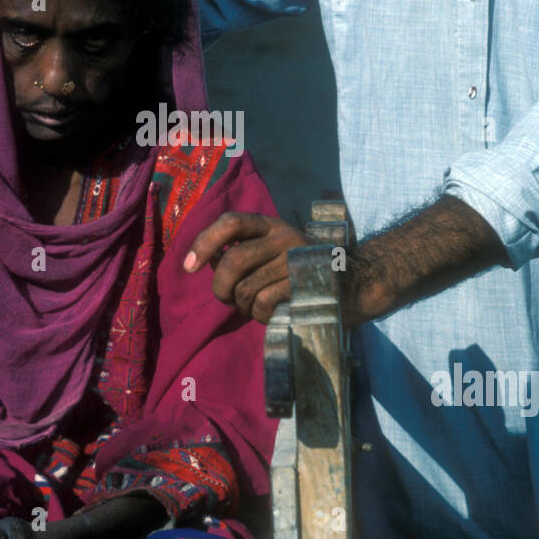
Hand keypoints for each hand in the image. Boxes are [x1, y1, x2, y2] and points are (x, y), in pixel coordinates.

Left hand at [183, 212, 307, 323]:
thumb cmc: (296, 270)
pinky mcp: (306, 284)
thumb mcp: (270, 251)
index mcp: (270, 225)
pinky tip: (270, 313)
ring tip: (254, 306)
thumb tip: (207, 261)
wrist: (350, 285)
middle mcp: (284, 237)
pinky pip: (263, 303)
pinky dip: (259, 315)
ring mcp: (297, 260)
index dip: (204, 242)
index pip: (231, 223)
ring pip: (246, 288)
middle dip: (220, 287)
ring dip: (242, 305)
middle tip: (225, 299)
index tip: (189, 267)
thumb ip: (239, 252)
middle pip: (234, 260)